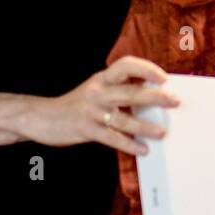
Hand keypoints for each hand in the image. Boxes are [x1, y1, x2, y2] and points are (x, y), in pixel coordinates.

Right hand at [24, 55, 178, 155]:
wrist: (40, 117)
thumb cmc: (77, 104)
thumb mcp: (96, 89)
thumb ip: (119, 89)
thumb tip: (154, 94)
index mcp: (101, 79)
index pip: (125, 65)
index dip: (146, 68)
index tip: (164, 77)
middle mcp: (97, 92)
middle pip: (130, 92)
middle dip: (155, 97)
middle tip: (174, 101)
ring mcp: (91, 111)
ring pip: (123, 119)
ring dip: (144, 126)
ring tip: (162, 132)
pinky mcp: (85, 130)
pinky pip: (111, 138)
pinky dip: (129, 145)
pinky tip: (142, 149)